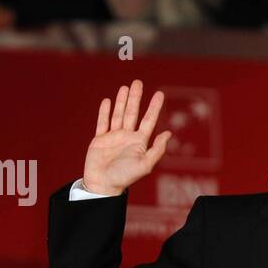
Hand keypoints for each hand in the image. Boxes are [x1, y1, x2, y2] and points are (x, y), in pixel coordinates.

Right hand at [81, 79, 171, 195]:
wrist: (103, 185)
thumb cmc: (124, 177)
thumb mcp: (145, 165)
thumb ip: (157, 150)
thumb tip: (168, 133)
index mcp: (139, 142)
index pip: (148, 120)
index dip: (154, 107)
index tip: (159, 93)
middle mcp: (127, 137)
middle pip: (132, 113)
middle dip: (135, 98)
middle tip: (137, 82)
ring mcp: (113, 137)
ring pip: (118, 114)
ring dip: (121, 101)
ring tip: (125, 87)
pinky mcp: (99, 140)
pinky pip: (102, 123)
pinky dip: (105, 112)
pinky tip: (108, 101)